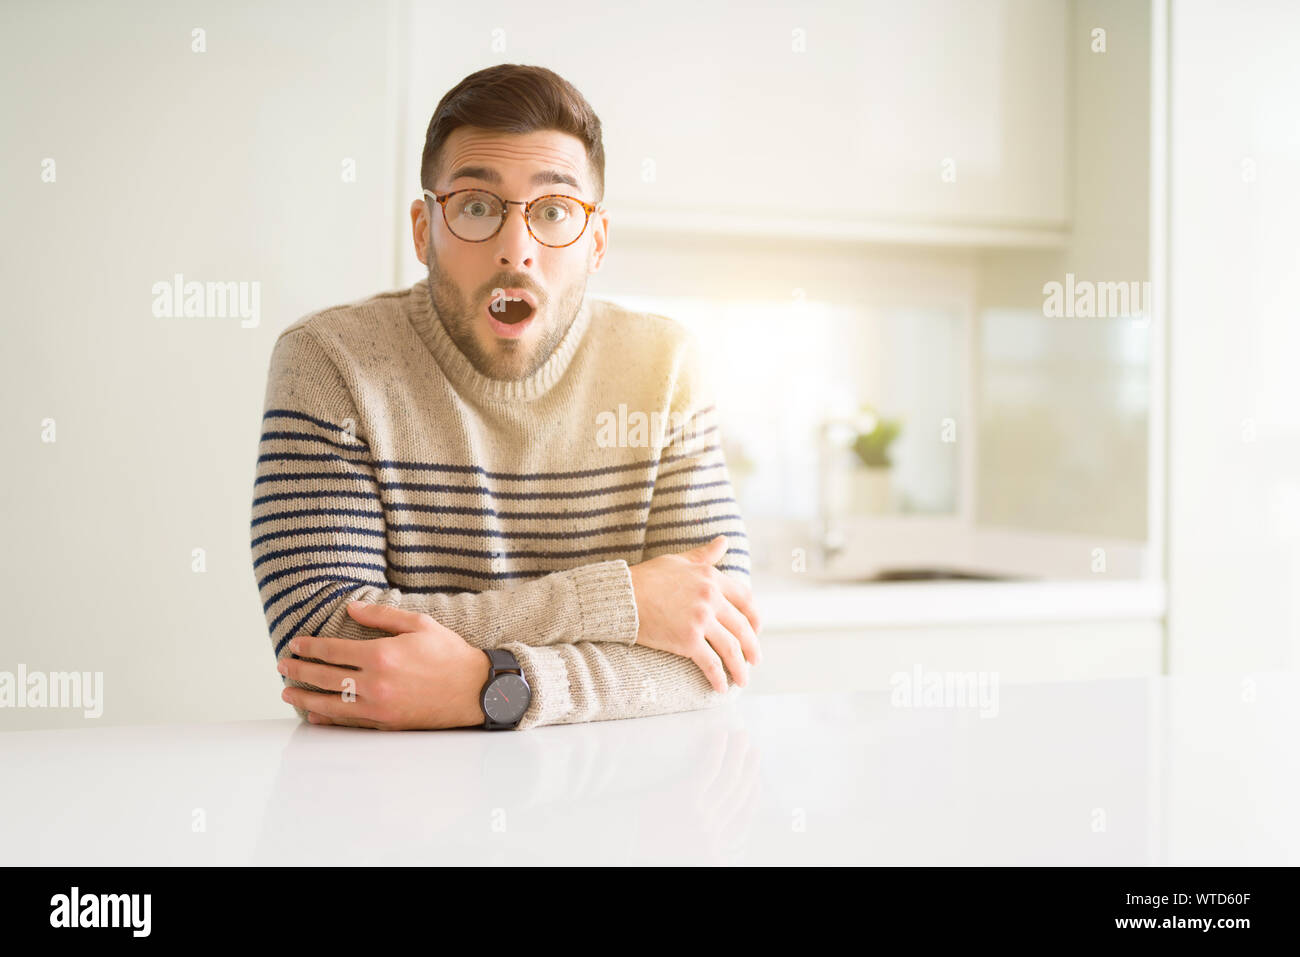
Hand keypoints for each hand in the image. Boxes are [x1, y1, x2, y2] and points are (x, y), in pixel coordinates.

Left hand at [278, 602, 489, 729]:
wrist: (476, 690)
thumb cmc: (450, 654)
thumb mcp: (419, 624)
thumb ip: (382, 617)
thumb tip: (351, 610)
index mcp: (382, 654)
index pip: (333, 651)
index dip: (310, 647)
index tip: (294, 644)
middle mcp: (376, 683)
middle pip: (325, 677)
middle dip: (299, 671)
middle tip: (282, 666)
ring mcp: (380, 707)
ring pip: (331, 702)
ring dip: (305, 697)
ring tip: (287, 691)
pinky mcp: (387, 723)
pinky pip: (350, 722)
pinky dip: (328, 718)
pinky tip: (315, 714)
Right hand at [627, 535, 762, 692]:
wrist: (622, 597)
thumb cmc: (648, 577)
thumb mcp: (679, 561)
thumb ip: (705, 555)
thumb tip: (724, 541)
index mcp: (712, 578)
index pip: (746, 599)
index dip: (755, 618)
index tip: (756, 631)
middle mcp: (711, 598)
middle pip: (742, 627)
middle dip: (752, 648)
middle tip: (754, 660)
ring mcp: (700, 620)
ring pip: (731, 648)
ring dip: (739, 668)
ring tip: (742, 680)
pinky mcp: (687, 640)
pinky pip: (710, 663)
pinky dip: (718, 677)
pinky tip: (721, 687)